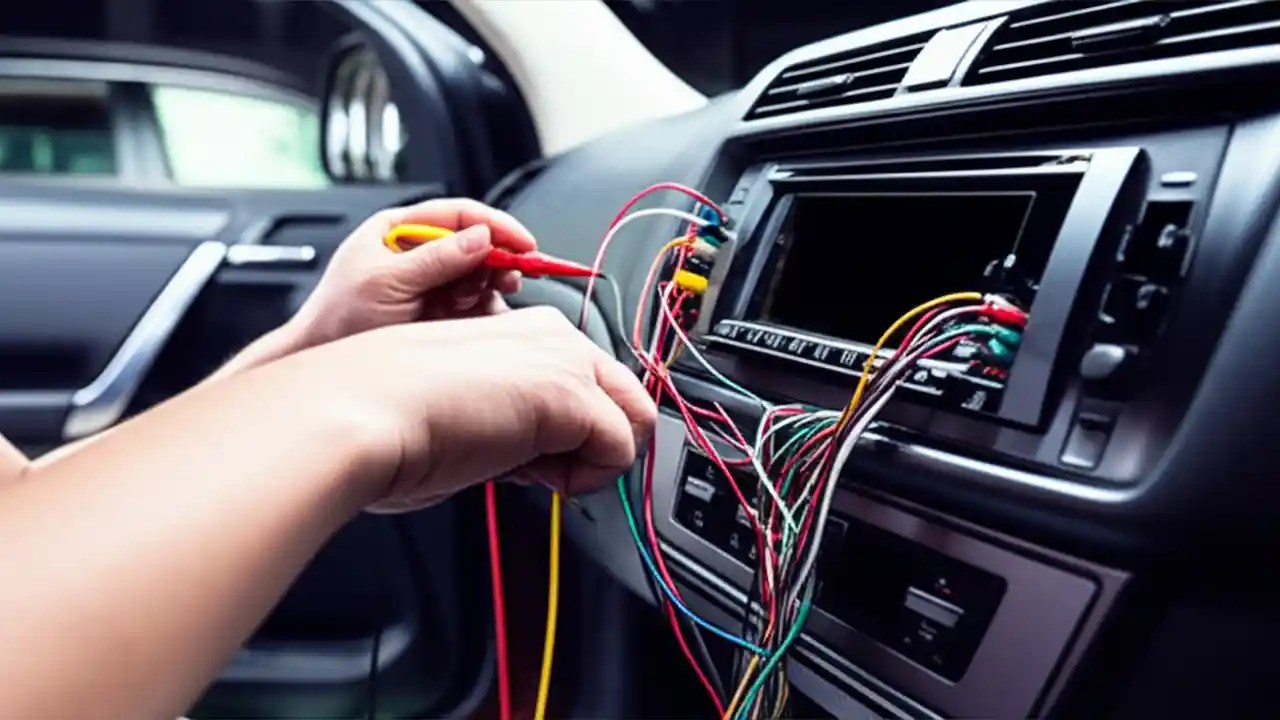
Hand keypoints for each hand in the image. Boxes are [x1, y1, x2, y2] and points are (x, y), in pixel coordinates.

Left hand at [290, 198, 537, 350]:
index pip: (459, 214)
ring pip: (480, 277)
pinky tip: (471, 323)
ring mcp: (431, 284)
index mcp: (399, 230)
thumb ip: (435, 259)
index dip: (495, 226)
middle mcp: (419, 253)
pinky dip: (482, 314)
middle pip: (476, 245)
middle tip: (508, 280)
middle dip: (496, 261)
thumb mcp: (387, 283)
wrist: (323, 361)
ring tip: (469, 306)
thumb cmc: (338, 319)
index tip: (523, 243)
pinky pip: (476, 307)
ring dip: (485, 290)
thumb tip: (480, 238)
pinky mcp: (441, 314)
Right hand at [297, 307, 656, 511]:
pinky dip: (589, 479)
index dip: (569, 432)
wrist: (356, 410)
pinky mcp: (570, 395)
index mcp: (524, 330)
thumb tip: (545, 457)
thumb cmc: (387, 415)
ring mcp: (565, 361)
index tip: (528, 457)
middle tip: (540, 471)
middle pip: (627, 396)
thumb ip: (516, 421)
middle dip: (595, 444)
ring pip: (636, 421)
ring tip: (535, 473)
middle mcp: (553, 335)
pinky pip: (622, 450)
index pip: (590, 384)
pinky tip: (537, 477)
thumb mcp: (470, 409)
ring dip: (595, 460)